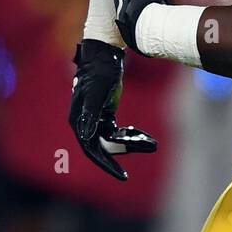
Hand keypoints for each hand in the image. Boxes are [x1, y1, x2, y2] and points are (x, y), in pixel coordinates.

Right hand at [68, 38, 156, 180]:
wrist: (105, 55)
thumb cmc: (100, 72)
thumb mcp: (97, 93)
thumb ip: (90, 115)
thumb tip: (84, 137)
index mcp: (79, 121)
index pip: (92, 150)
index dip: (107, 164)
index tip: (123, 177)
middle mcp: (85, 123)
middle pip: (106, 147)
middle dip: (127, 150)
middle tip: (146, 153)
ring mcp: (96, 119)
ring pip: (115, 140)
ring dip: (132, 141)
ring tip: (152, 143)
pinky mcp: (106, 115)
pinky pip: (119, 131)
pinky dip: (132, 133)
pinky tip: (145, 136)